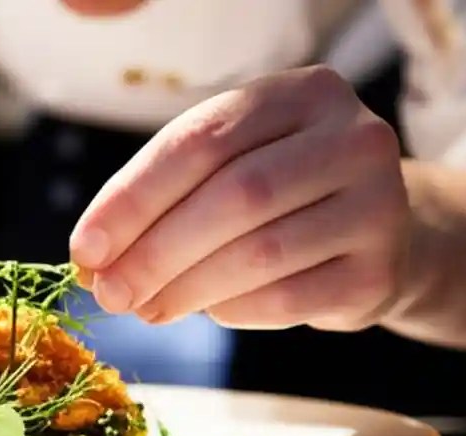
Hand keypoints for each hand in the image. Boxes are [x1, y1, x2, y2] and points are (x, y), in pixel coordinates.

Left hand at [71, 65, 410, 331]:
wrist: (376, 236)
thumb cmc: (281, 196)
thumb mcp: (229, 167)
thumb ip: (164, 199)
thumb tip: (94, 259)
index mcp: (304, 94)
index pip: (201, 140)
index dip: (134, 198)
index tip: (86, 249)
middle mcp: (353, 138)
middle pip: (235, 196)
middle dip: (157, 252)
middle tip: (110, 293)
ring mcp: (379, 204)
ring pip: (261, 252)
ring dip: (187, 288)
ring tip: (145, 309)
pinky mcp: (379, 270)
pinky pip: (287, 298)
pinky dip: (232, 310)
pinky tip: (207, 311)